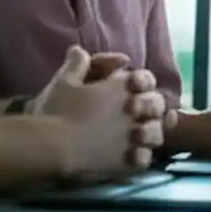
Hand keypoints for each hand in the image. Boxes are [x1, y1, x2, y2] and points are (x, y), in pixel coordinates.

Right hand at [37, 46, 167, 175]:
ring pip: (157, 133)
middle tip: (138, 114)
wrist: (52, 147)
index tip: (134, 87)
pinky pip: (145, 160)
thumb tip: (79, 50)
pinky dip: (140, 158)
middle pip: (158, 104)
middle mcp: (134, 110)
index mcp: (122, 87)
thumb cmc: (57, 111)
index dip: (143, 82)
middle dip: (151, 107)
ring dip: (150, 133)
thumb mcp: (63, 81)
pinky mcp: (127, 161)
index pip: (147, 78)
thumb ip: (76, 64)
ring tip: (137, 137)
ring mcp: (133, 136)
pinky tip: (130, 158)